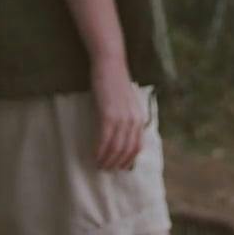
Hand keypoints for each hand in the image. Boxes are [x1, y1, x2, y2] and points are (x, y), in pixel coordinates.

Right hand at [88, 59, 147, 173]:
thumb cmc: (115, 82)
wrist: (110, 64)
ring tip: (98, 165)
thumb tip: (122, 136)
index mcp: (139, 118)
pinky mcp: (108, 115)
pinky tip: (93, 155)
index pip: (137, 147)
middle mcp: (133, 121)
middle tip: (105, 169)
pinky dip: (99, 150)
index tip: (118, 167)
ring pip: (115, 148)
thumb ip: (128, 118)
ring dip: (106, 160)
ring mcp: (121, 118)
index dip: (127, 160)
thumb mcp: (127, 102)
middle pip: (126, 151)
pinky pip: (104, 139)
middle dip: (115, 163)